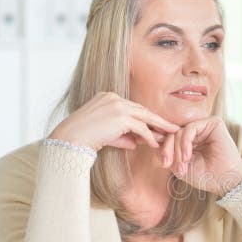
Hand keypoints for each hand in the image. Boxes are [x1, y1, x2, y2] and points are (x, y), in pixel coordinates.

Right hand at [48, 92, 179, 150]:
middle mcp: (114, 98)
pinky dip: (149, 137)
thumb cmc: (84, 138)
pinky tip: (155, 145)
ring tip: (169, 136)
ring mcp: (117, 106)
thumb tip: (136, 143)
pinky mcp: (120, 117)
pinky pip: (141, 128)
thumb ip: (122, 136)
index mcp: (108, 97)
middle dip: (158, 121)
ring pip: (145, 117)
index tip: (157, 127)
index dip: (146, 119)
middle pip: (142, 110)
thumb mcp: (106, 134)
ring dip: (158, 128)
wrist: (70, 140)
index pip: (133, 108)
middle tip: (172, 128)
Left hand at [158, 117, 241, 196]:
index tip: (164, 164)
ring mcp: (205, 126)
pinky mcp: (213, 123)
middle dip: (168, 149)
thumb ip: (167, 153)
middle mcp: (198, 131)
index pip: (170, 137)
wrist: (225, 181)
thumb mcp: (179, 165)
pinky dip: (185, 142)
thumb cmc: (205, 176)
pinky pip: (190, 128)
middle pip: (173, 133)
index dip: (164, 149)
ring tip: (183, 163)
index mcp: (190, 140)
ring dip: (177, 148)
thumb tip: (153, 140)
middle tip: (168, 164)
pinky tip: (188, 156)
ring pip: (180, 131)